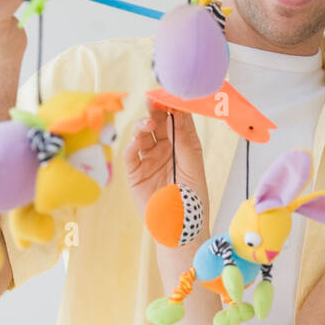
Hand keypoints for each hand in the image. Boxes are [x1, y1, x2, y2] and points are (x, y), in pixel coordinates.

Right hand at [124, 102, 209, 227]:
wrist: (181, 229)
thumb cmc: (193, 200)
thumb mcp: (193, 165)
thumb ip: (184, 138)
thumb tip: (178, 111)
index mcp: (182, 145)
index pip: (176, 119)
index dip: (173, 106)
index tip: (170, 95)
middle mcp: (165, 149)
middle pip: (157, 123)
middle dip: (155, 110)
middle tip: (154, 101)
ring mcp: (149, 160)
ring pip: (142, 135)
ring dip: (143, 126)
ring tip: (148, 124)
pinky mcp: (135, 174)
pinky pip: (130, 155)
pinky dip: (132, 145)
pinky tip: (137, 141)